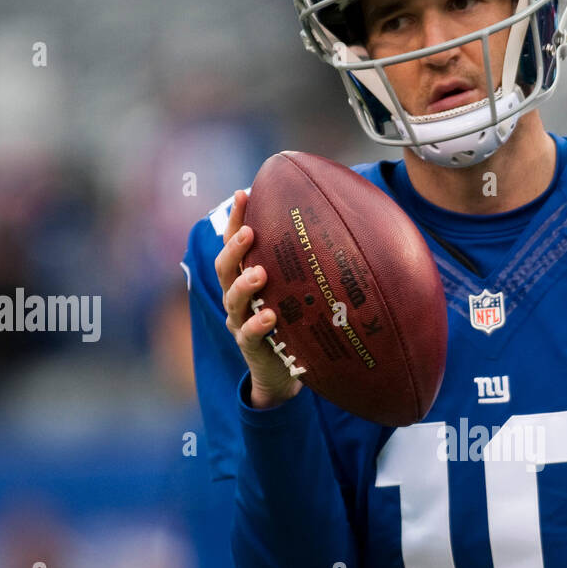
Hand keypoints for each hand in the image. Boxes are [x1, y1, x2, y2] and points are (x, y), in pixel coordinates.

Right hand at [215, 189, 302, 409]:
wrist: (283, 373)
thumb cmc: (293, 325)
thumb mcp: (297, 292)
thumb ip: (305, 267)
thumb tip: (342, 228)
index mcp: (244, 279)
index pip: (234, 245)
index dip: (235, 220)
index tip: (244, 193)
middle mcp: (237, 298)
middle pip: (224, 268)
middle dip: (234, 248)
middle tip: (250, 232)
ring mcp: (240, 323)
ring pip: (233, 300)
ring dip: (244, 284)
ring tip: (260, 273)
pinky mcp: (250, 347)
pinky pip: (249, 334)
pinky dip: (258, 324)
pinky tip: (271, 316)